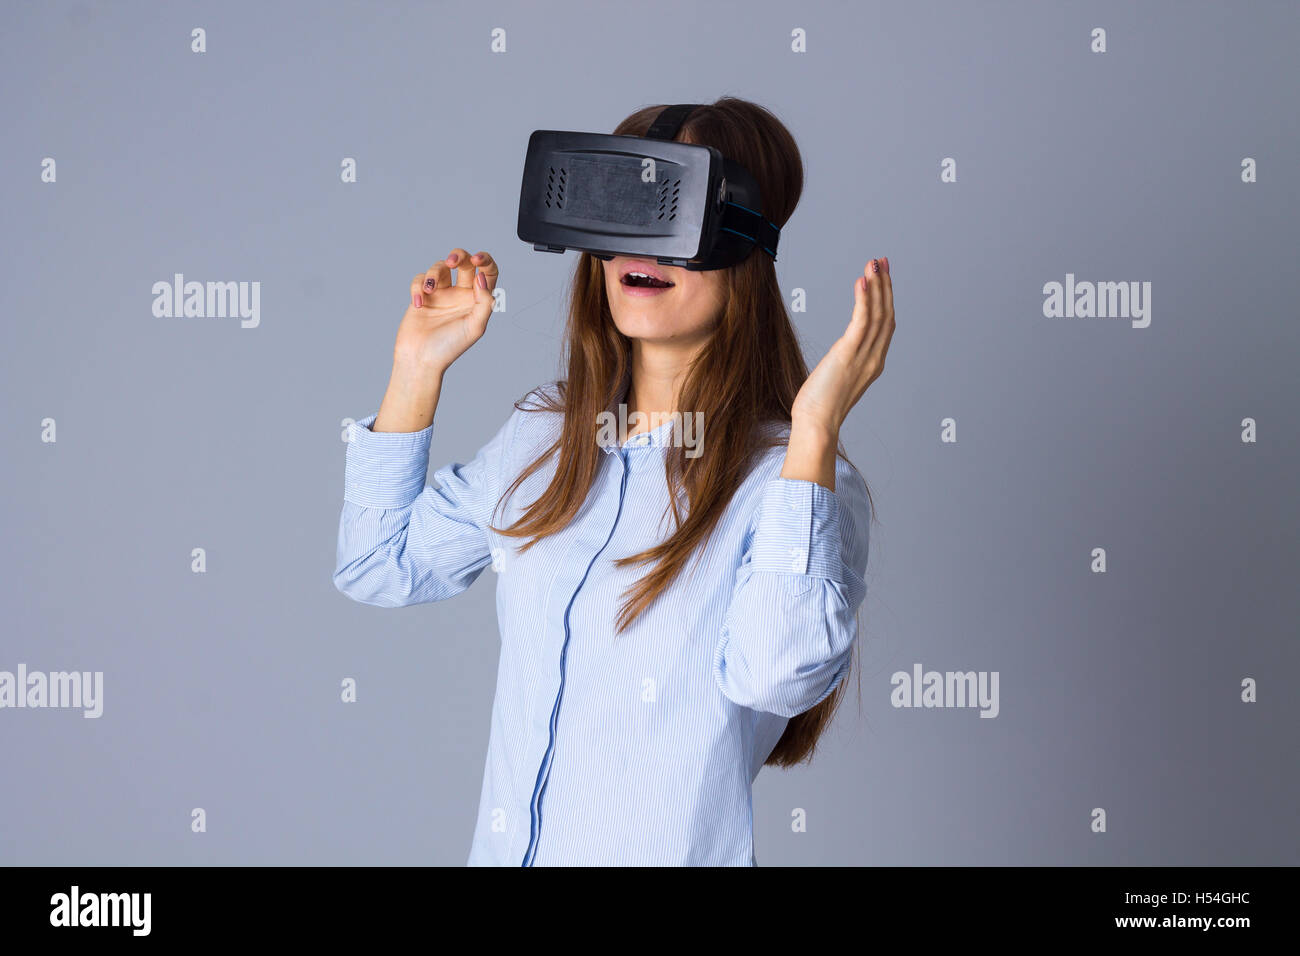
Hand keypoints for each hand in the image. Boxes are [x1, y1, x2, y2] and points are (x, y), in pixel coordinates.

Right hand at [394, 248, 498, 373]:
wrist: (420, 359)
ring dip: (433, 273)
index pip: (488, 273)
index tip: (477, 260)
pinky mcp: (422, 296)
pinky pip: (420, 279)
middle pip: (464, 262)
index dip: (485, 261)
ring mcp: (441, 294)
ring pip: (439, 267)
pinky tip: (419, 303)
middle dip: (459, 256)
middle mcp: (461, 295)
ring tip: (428, 290)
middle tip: (452, 261)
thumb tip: (481, 277)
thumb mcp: (475, 327)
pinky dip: (418, 287)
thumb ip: (484, 301)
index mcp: (477, 301)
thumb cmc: (449, 347)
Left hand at [791, 257, 893, 435]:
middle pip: (886, 314)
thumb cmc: (819, 407)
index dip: (884, 299)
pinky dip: (863, 300)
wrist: (816, 424)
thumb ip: (843, 364)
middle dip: (885, 286)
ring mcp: (864, 357)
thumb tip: (837, 358)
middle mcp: (874, 358)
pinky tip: (861, 281)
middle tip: (882, 261)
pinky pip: (861, 322)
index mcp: (873, 363)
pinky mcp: (848, 355)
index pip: (884, 325)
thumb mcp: (836, 379)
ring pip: (878, 314)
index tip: (880, 277)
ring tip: (874, 263)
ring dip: (877, 286)